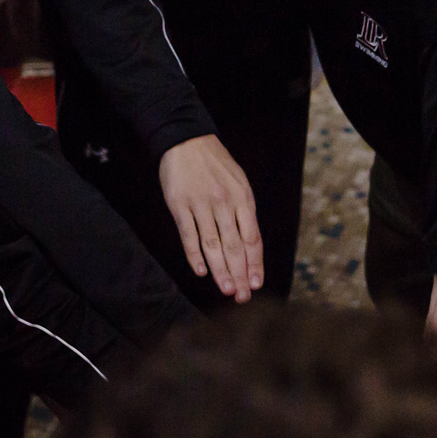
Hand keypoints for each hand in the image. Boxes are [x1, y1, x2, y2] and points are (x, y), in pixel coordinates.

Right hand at [158, 134, 262, 300]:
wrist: (186, 140)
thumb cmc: (216, 164)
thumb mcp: (239, 183)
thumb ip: (244, 212)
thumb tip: (250, 246)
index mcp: (243, 198)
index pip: (252, 238)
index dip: (255, 264)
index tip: (256, 284)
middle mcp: (224, 203)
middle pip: (235, 246)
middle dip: (240, 274)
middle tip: (242, 297)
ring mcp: (201, 204)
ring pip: (213, 245)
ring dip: (220, 270)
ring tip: (226, 290)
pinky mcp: (179, 205)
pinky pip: (189, 235)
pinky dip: (194, 255)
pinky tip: (200, 271)